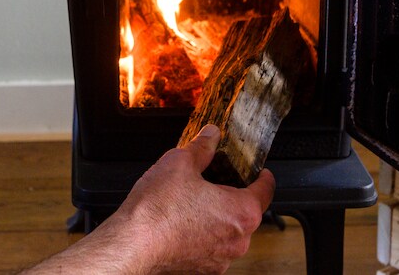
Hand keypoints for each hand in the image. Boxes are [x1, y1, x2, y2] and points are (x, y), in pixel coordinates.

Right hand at [27, 124, 273, 273]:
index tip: (259, 172)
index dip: (262, 176)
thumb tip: (210, 135)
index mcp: (242, 212)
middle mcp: (238, 240)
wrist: (132, 244)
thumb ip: (202, 147)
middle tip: (214, 180)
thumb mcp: (180, 162)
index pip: (266, 190)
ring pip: (228, 231)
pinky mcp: (203, 269)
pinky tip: (182, 221)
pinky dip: (203, 234)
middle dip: (232, 195)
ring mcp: (221, 258)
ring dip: (217, 217)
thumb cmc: (157, 210)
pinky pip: (211, 246)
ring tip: (192, 201)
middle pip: (246, 212)